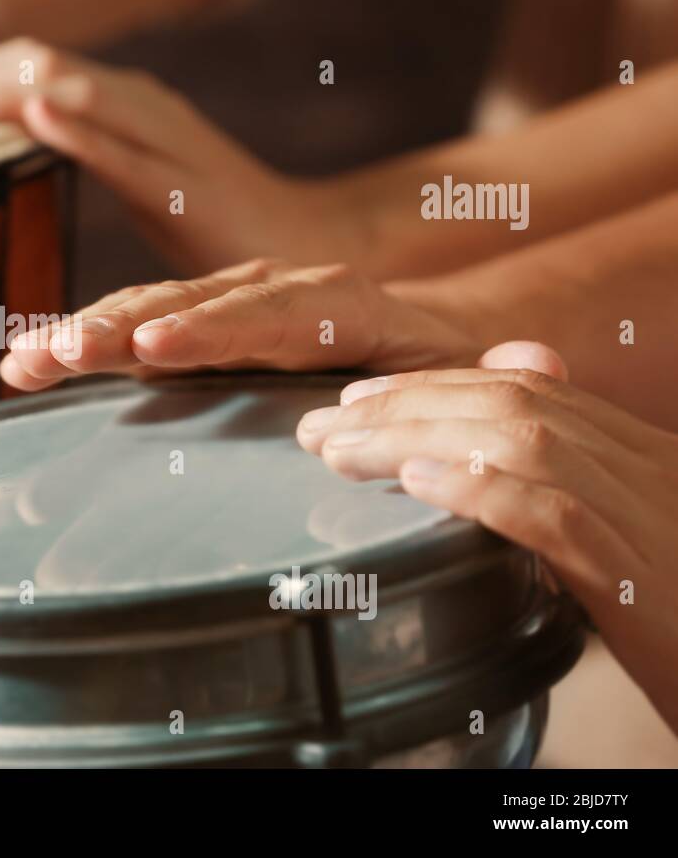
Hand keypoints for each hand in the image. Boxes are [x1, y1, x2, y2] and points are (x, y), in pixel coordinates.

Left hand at [0, 39, 367, 273]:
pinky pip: (126, 146)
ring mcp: (165, 136)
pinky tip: (36, 116)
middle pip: (38, 67)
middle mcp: (139, 103)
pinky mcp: (185, 182)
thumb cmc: (212, 218)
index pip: (30, 72)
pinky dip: (77, 126)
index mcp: (122, 104)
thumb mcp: (136, 175)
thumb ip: (87, 151)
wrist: (303, 243)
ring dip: (2, 94)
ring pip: (73, 92)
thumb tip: (19, 146)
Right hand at [0, 258, 480, 390]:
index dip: (211, 328)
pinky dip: (78, 343)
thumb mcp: (475, 364)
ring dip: (82, 333)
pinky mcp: (196, 326)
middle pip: (188, 301)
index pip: (270, 311)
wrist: (416, 337)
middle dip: (118, 327)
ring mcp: (227, 304)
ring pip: (147, 310)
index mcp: (340, 303)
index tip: (155, 348)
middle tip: (58, 354)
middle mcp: (272, 291)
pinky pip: (132, 328)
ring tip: (20, 361)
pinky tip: (21, 363)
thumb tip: (534, 361)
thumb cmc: (439, 365)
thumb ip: (495, 368)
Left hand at [298, 341, 677, 732]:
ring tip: (342, 449)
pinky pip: (556, 517)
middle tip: (320, 424)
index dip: (434, 385)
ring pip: (524, 442)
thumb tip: (464, 467)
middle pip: (513, 403)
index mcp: (642, 460)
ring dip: (418, 436)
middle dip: (405, 405)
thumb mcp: (625, 550)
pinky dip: (482, 490)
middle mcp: (649, 472)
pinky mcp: (644, 580)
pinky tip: (418, 482)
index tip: (358, 398)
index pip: (527, 390)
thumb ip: (558, 499)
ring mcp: (652, 520)